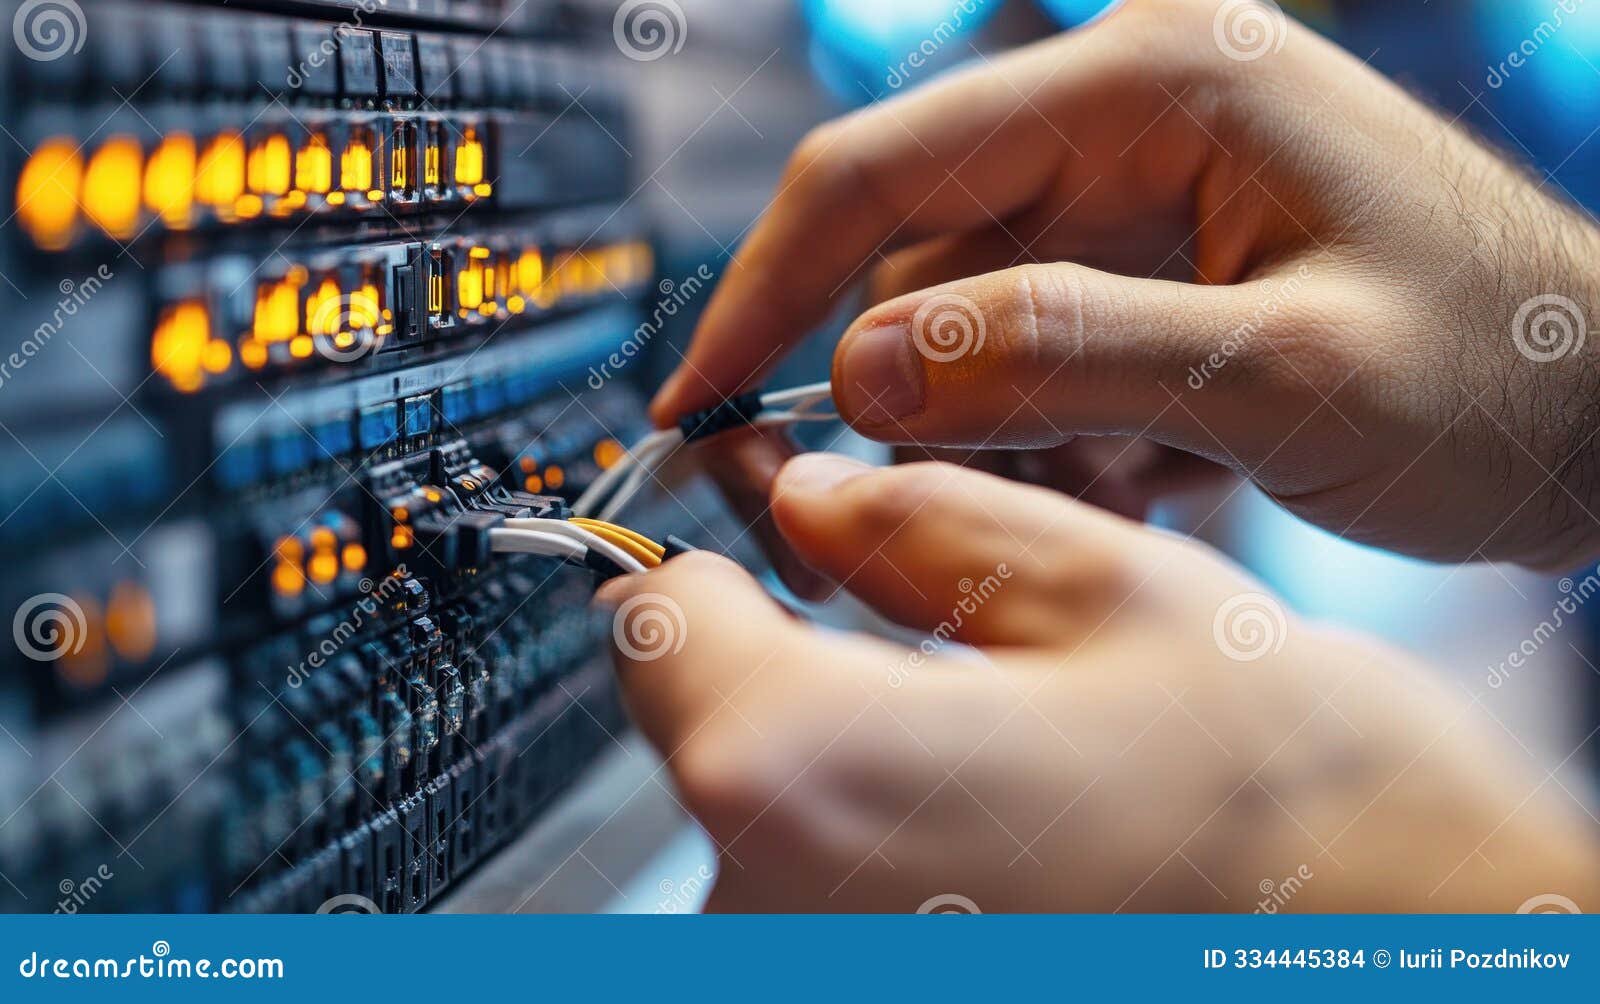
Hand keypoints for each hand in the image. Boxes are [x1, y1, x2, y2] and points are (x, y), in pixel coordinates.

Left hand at [598, 455, 1599, 911]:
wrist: (1414, 958)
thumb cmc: (1298, 812)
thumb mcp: (1102, 592)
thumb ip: (915, 527)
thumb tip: (816, 506)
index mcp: (799, 766)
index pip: (651, 619)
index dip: (710, 555)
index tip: (757, 537)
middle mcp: (764, 908)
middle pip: (702, 724)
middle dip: (781, 656)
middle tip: (905, 626)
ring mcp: (804, 974)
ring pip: (766, 818)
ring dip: (841, 759)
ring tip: (994, 742)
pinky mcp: (852, 1002)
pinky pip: (817, 901)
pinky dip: (878, 850)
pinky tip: (997, 832)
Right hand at [653, 0, 1599, 568]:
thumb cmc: (1505, 369)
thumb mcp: (1284, 372)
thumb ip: (1065, 355)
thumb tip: (861, 368)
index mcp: (1149, 86)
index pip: (886, 171)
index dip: (770, 286)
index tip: (698, 397)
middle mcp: (1125, 122)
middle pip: (912, 254)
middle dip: (886, 392)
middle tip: (871, 515)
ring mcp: (1134, 200)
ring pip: (963, 325)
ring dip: (988, 434)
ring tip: (1107, 494)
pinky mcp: (1147, 272)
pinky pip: (1027, 357)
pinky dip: (1043, 438)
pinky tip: (1136, 478)